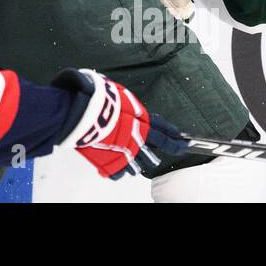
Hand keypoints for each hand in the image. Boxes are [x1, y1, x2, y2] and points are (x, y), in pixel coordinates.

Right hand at [54, 68, 188, 178]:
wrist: (82, 113)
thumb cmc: (97, 97)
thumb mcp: (115, 93)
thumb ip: (123, 102)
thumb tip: (121, 100)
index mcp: (139, 119)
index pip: (163, 129)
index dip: (174, 135)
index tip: (182, 139)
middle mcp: (138, 137)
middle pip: (160, 147)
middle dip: (171, 148)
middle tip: (178, 149)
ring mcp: (127, 152)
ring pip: (140, 163)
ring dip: (139, 161)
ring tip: (138, 161)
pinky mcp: (114, 163)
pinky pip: (120, 172)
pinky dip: (118, 169)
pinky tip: (115, 166)